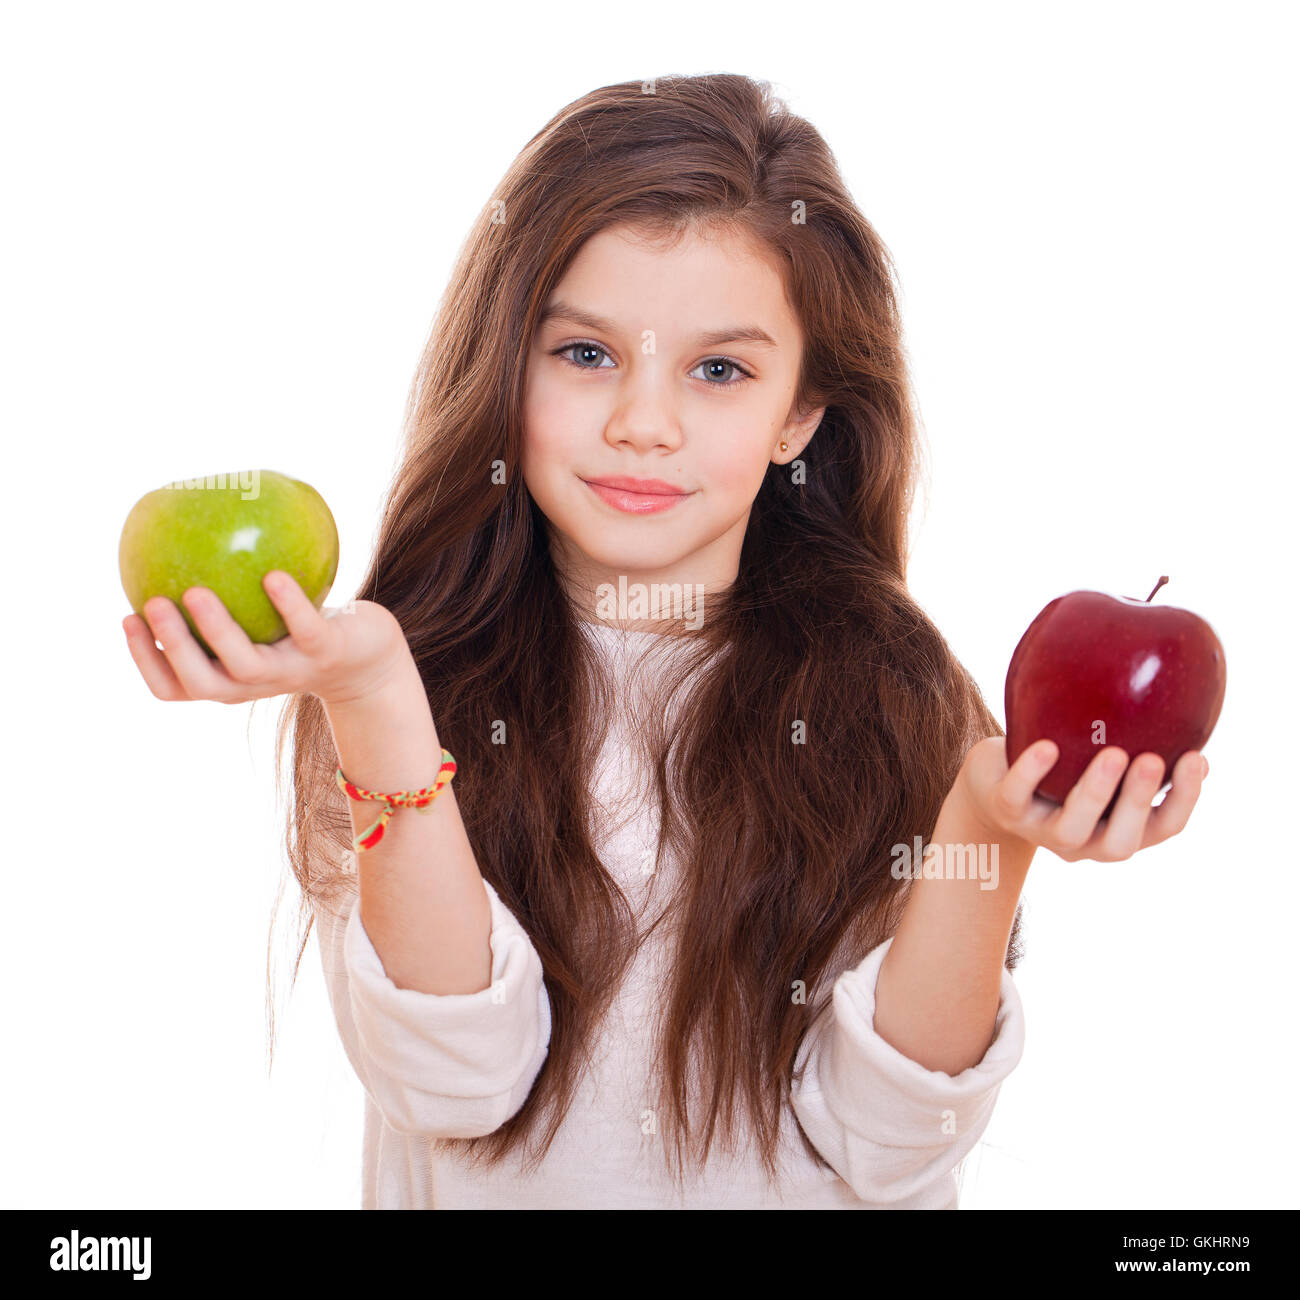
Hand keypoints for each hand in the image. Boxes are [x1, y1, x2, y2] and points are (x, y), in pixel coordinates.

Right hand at [122, 572, 412, 707]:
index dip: (145, 660)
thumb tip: (182, 538)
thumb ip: (224, 595)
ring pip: (245, 664)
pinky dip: (288, 605)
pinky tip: (273, 575)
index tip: (127, 617)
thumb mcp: (258, 617)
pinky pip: (305, 629)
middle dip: (171, 648)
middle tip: (153, 605)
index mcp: (229, 678)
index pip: (174, 686)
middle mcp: (254, 684)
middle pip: (201, 682)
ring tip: (195, 591)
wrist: (369, 660)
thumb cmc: (301, 632)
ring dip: (216, 630)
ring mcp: (291, 670)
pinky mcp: (326, 653)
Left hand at [952, 735, 1208, 862]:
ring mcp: (1042, 831)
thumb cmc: (1062, 763)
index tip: (1196, 757)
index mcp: (1118, 828)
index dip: (1184, 799)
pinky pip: (1017, 798)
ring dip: (1094, 793)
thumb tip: (1186, 702)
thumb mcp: (1099, 755)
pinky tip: (1047, 747)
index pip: (1164, 827)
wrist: (992, 780)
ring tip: (1112, 753)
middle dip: (1138, 802)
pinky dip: (1032, 773)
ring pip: (1071, 830)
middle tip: (1150, 760)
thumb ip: (1135, 742)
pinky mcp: (1006, 811)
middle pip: (1120, 843)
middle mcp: (1085, 841)